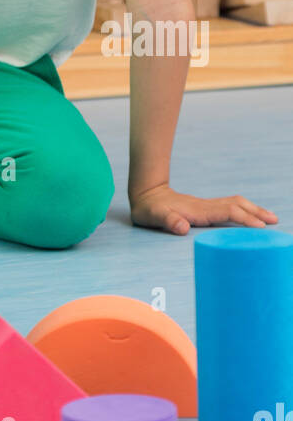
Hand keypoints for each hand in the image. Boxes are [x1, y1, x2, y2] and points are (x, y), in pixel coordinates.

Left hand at [130, 183, 278, 235]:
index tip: (260, 227)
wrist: (145, 193)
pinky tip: (250, 217)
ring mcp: (205, 206)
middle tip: (274, 221)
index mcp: (197, 210)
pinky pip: (229, 207)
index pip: (226, 212)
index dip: (243, 218)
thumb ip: (167, 220)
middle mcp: (205, 206)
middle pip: (236, 205)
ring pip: (234, 204)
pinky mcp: (204, 208)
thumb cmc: (149, 209)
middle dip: (255, 212)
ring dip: (252, 210)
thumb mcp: (153, 216)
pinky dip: (244, 210)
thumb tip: (182, 227)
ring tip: (270, 218)